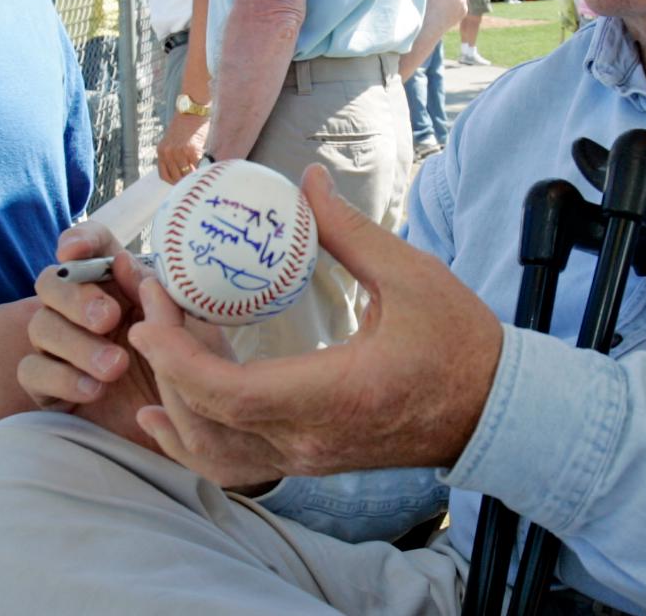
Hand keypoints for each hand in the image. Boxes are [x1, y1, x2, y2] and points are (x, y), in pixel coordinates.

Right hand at [17, 223, 167, 450]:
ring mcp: (64, 347)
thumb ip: (157, 296)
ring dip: (77, 344)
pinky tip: (95, 390)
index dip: (78, 240)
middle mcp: (85, 310)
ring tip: (116, 368)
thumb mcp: (187, 332)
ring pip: (40, 325)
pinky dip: (61, 378)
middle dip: (76, 297)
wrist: (189, 435)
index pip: (90, 247)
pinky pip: (32, 370)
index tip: (74, 251)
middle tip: (108, 320)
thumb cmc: (192, 374)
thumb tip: (122, 261)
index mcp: (121, 286)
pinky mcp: (50, 386)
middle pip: (52, 282)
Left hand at [127, 165, 503, 486]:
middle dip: (163, 360)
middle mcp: (307, 438)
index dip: (174, 355)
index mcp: (330, 394)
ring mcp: (306, 457)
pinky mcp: (308, 460)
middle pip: (204, 417)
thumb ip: (348, 231)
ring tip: (155, 346)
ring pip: (211, 451)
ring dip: (171, 402)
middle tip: (151, 301)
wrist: (494, 411)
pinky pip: (233, 463)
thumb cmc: (459, 343)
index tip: (153, 307)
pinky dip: (191, 441)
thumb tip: (307, 181)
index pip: (225, 392)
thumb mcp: (410, 276)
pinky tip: (162, 417)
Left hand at [155, 113, 208, 182]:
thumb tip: (184, 173)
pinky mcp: (191, 149)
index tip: (182, 183)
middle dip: (186, 180)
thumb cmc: (185, 125)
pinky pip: (196, 166)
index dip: (174, 182)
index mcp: (161, 151)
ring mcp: (179, 151)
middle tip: (195, 181)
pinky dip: (202, 168)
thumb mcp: (173, 141)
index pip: (164, 175)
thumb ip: (174, 156)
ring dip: (194, 176)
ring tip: (201, 175)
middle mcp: (167, 152)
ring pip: (186, 174)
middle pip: (176, 177)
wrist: (192, 110)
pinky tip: (205, 167)